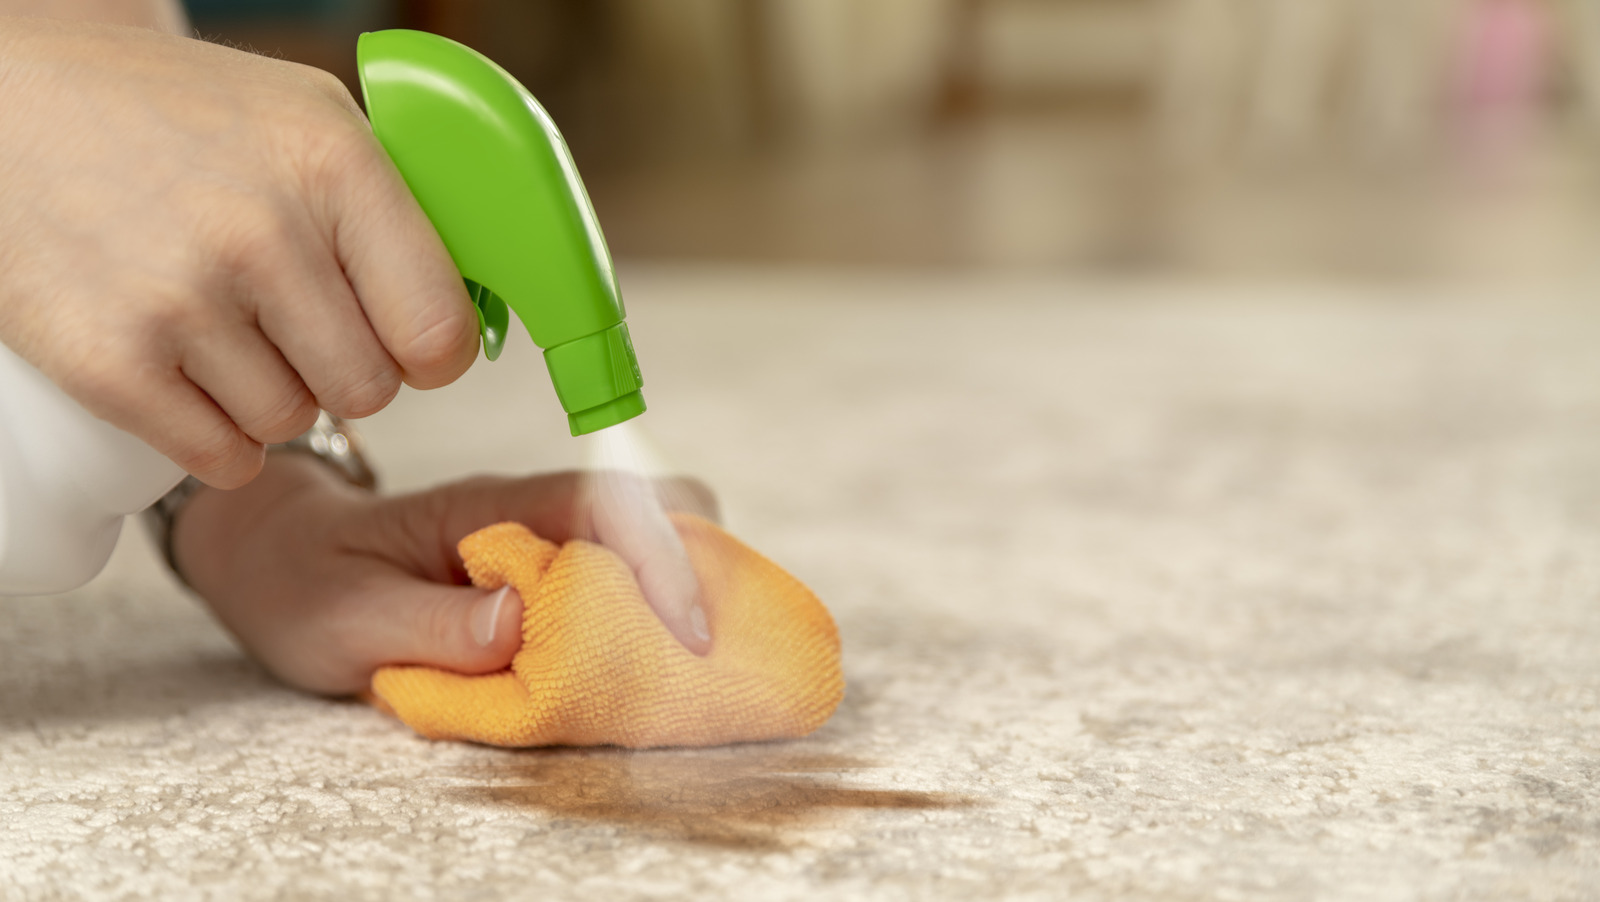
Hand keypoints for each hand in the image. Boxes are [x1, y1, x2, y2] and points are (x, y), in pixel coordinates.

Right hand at [0, 17, 478, 488]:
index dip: (430, 350)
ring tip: (223, 323)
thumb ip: (397, 211)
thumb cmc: (180, 117)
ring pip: (294, 423)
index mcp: (334, 166)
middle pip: (370, 389)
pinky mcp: (111, 363)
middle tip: (294, 320)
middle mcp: (263, 234)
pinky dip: (217, 435)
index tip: (404, 337)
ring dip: (272, 394)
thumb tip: (476, 313)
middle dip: (344, 367)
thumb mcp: (309, 119)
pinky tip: (190, 372)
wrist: (12, 105)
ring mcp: (181, 302)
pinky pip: (224, 458)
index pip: (440, 332)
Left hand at [170, 453, 719, 694]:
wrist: (280, 556)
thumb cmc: (306, 582)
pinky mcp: (552, 572)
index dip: (658, 559)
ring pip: (654, 539)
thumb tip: (521, 620)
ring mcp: (546, 538)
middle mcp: (531, 511)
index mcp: (486, 508)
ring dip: (686, 593)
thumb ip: (431, 623)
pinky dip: (656, 615)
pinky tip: (652, 661)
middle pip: (656, 506)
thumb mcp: (345, 617)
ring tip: (695, 661)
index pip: (601, 504)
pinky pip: (627, 579)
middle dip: (703, 565)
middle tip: (712, 646)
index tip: (690, 632)